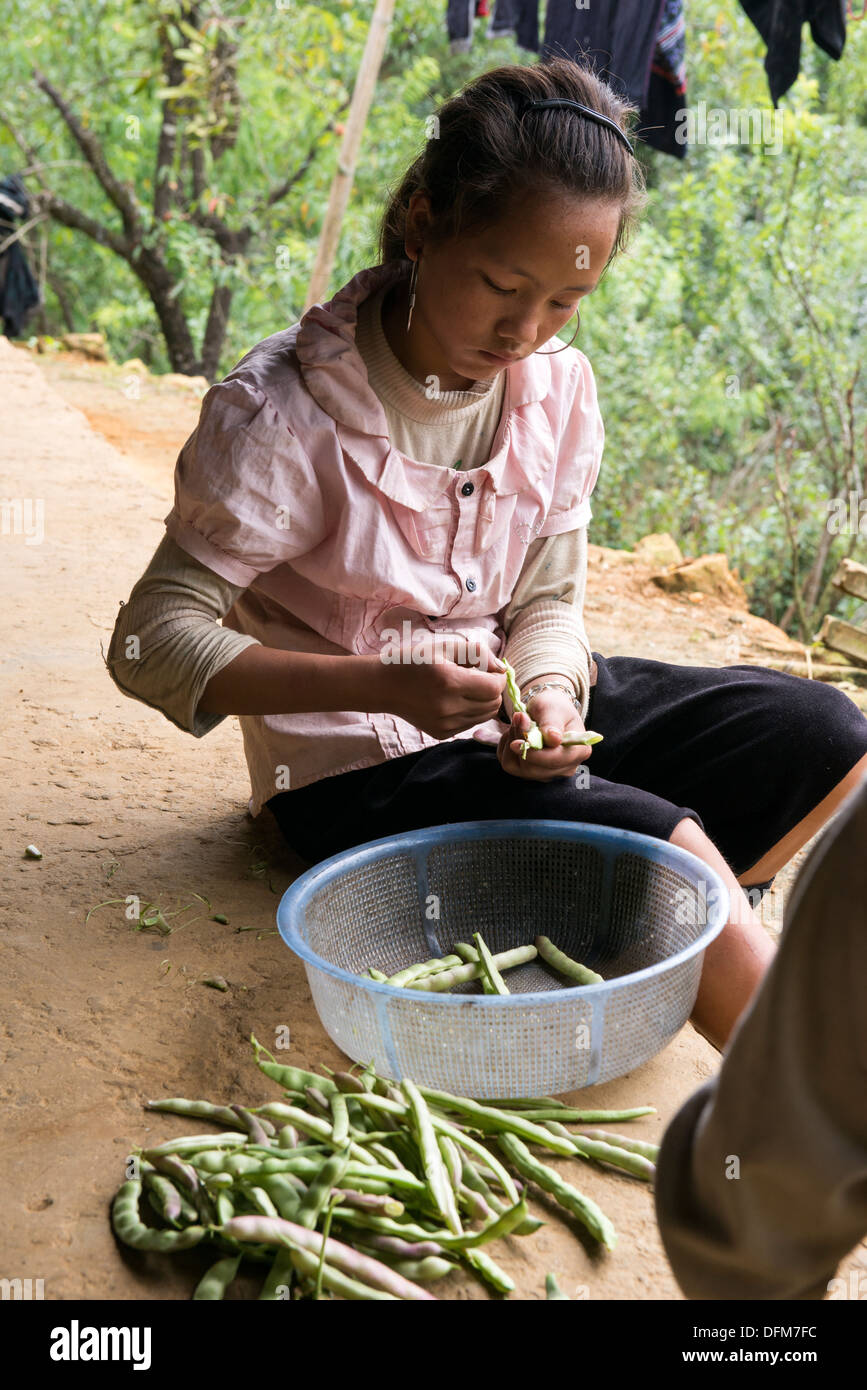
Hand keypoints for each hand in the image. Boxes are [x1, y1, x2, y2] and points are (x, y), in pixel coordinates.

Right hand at [381, 641, 505, 740]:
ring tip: (467, 687)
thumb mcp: (444, 647)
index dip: (499, 677)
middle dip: (493, 689)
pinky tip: (455, 700)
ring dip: (484, 701)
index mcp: (449, 681)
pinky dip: (470, 711)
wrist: (384, 686)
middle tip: (480, 677)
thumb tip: (502, 668)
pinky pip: (470, 723)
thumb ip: (477, 654)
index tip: (491, 669)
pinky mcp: (441, 733)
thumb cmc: (415, 661)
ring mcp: (445, 724)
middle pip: (493, 704)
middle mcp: (448, 707)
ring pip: (485, 716)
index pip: (494, 687)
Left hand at [497, 688, 594, 781]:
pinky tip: (515, 735)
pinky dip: (507, 748)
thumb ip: (552, 722)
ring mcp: (548, 774)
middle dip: (520, 743)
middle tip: (519, 718)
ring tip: (519, 724)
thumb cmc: (554, 708)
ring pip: (519, 768)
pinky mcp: (531, 774)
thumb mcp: (553, 707)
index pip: (555, 760)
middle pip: (534, 768)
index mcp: (579, 751)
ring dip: (512, 743)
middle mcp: (566, 767)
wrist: (549, 711)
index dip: (534, 754)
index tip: (515, 742)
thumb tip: (554, 739)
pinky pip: (510, 765)